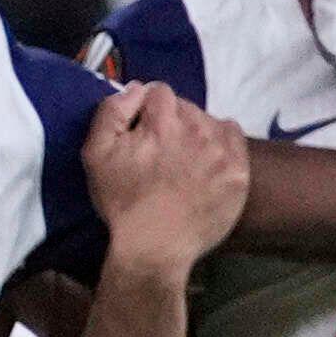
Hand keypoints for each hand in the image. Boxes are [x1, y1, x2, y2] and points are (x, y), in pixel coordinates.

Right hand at [83, 77, 249, 269]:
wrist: (155, 247)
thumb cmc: (122, 202)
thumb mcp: (96, 154)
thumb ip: (111, 111)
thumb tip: (136, 89)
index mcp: (162, 123)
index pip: (158, 92)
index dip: (146, 109)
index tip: (141, 130)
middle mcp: (198, 129)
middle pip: (186, 106)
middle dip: (171, 120)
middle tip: (161, 149)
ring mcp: (222, 151)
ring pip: (209, 120)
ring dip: (196, 130)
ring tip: (183, 158)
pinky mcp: (239, 171)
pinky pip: (234, 136)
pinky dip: (221, 140)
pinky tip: (207, 159)